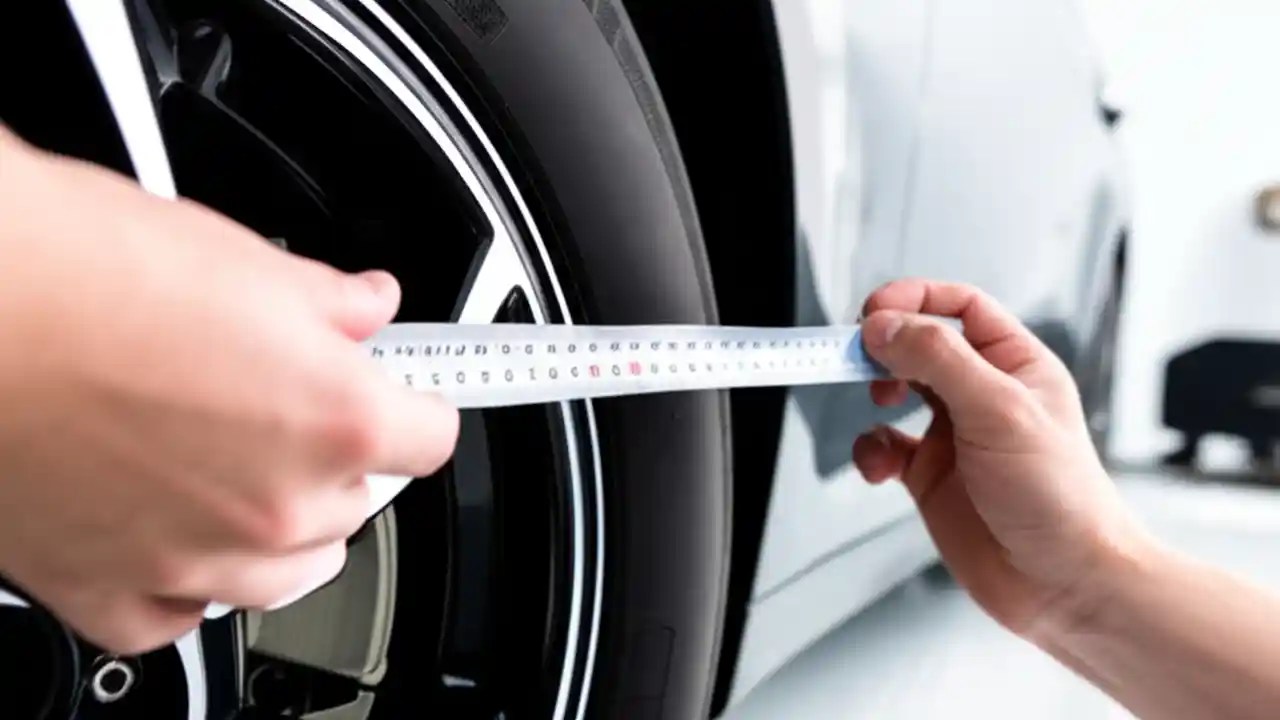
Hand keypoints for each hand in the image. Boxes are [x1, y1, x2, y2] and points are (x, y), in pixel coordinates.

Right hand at [0, 128, 458, 653]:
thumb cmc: (82, 270)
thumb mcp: (245, 258)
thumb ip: (330, 301)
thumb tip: (364, 307)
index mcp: (336, 419)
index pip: (430, 434)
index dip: (416, 403)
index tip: (403, 395)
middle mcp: (278, 504)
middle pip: (358, 500)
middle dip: (337, 456)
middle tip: (287, 405)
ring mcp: (194, 559)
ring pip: (289, 570)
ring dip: (283, 524)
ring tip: (238, 466)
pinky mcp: (107, 590)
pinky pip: (180, 616)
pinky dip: (189, 580)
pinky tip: (175, 530)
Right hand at [852, 279, 1150, 640]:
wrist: (1065, 583)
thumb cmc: (1062, 500)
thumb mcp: (1000, 411)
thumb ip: (939, 360)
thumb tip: (886, 326)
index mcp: (1015, 364)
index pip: (959, 306)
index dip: (915, 299)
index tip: (875, 311)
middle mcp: (983, 394)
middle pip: (920, 343)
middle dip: (884, 345)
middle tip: (858, 353)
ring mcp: (955, 435)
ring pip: (896, 390)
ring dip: (873, 391)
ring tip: (873, 399)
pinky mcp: (931, 476)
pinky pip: (884, 447)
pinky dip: (869, 451)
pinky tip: (879, 465)